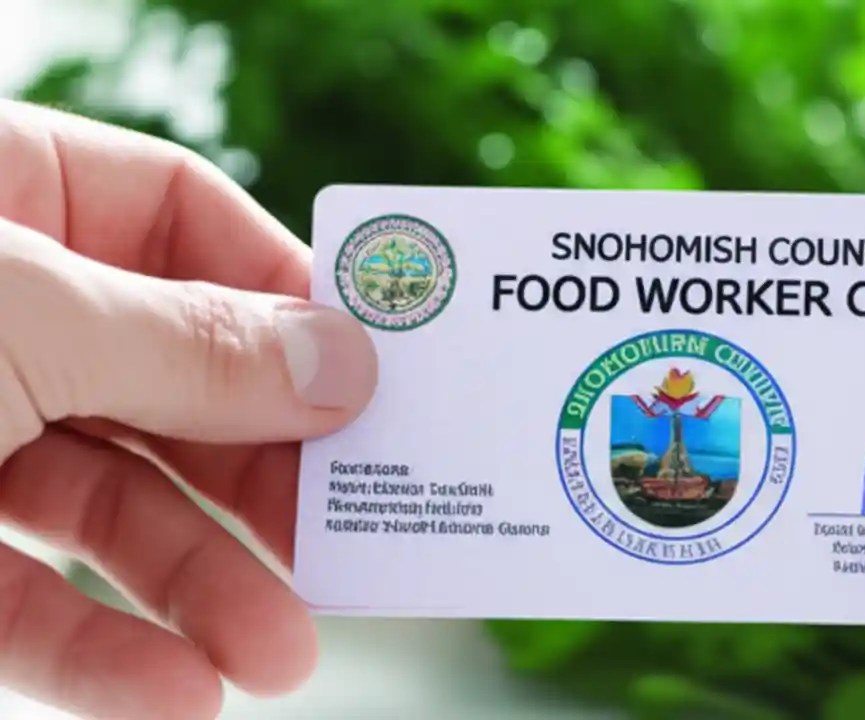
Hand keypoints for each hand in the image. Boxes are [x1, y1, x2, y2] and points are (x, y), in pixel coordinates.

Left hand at [0, 100, 376, 718]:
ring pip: (115, 504)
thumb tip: (343, 364)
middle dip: (265, 476)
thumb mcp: (20, 316)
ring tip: (281, 654)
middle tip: (359, 535)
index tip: (379, 375)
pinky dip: (102, 652)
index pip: (183, 221)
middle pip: (177, 384)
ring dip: (205, 587)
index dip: (288, 295)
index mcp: (6, 196)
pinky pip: (24, 602)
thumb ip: (189, 345)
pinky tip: (175, 694)